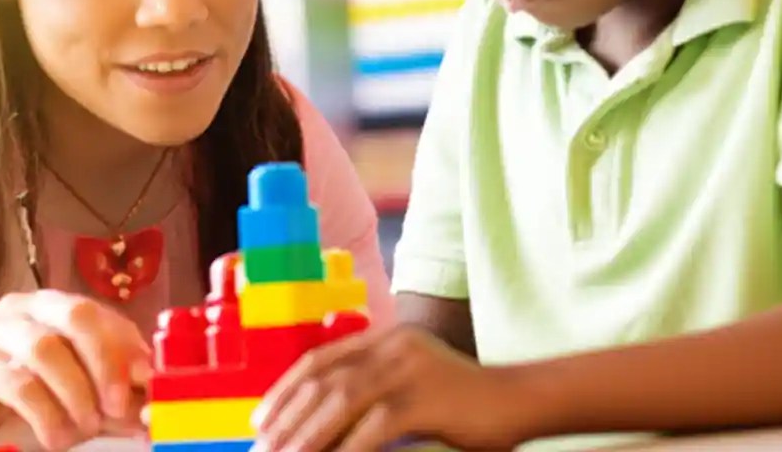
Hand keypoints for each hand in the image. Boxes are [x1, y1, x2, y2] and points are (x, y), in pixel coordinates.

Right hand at [0, 290, 151, 449]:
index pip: (104, 316)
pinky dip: (46, 414)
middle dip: (105, 361)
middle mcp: (25, 310)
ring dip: (75, 392)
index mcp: (54, 309)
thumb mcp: (71, 404)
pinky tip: (56, 437)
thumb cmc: (13, 407)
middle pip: (77, 315)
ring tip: (84, 427)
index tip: (148, 386)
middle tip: (117, 404)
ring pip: (46, 349)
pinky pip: (18, 383)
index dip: (130, 349)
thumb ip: (109, 404)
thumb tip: (152, 412)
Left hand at [252, 326, 531, 451]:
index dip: (285, 389)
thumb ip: (374, 394)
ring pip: (340, 400)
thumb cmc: (466, 405)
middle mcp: (392, 346)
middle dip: (287, 417)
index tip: (260, 419)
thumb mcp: (412, 387)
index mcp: (385, 339)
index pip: (320, 360)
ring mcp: (409, 368)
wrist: (522, 402)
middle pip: (323, 380)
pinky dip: (346, 450)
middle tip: (262, 449)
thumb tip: (324, 424)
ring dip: (307, 435)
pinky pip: (373, 427)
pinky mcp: (425, 397)